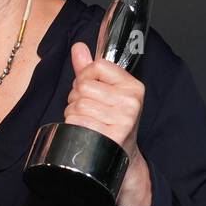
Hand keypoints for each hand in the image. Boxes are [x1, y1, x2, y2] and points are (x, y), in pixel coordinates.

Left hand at [64, 41, 151, 205]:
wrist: (121, 158)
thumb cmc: (111, 122)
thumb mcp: (105, 93)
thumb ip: (90, 70)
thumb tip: (78, 47)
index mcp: (132, 86)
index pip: (97, 66)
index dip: (84, 77)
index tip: (88, 89)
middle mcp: (132, 101)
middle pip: (84, 86)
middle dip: (76, 98)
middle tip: (87, 111)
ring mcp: (125, 119)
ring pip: (78, 104)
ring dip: (73, 114)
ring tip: (86, 122)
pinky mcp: (114, 135)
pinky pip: (79, 122)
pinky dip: (73, 126)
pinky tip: (84, 132)